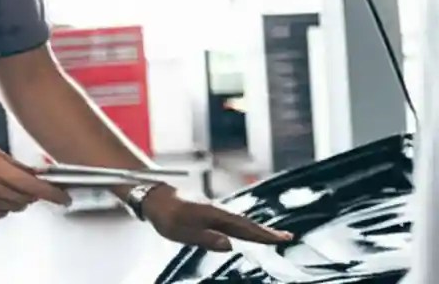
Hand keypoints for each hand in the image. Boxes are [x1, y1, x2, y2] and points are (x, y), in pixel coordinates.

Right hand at [0, 137, 71, 219]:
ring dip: (16, 200)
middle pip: (24, 200)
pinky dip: (0, 207)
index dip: (52, 193)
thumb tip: (28, 171)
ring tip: (6, 187)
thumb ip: (6, 159)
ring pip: (11, 209)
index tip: (63, 197)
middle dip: (32, 194)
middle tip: (31, 186)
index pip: (32, 185)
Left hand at [142, 185, 292, 251]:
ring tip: (271, 236)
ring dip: (255, 228)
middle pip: (245, 223)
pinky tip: (243, 230)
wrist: (151, 194)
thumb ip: (206, 239)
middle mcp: (216, 210)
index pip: (244, 227)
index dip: (264, 234)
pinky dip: (241, 225)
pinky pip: (229, 219)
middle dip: (266, 231)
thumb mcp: (181, 232)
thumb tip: (230, 245)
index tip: (284, 238)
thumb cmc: (164, 215)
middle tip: (287, 237)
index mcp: (214, 215)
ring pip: (238, 220)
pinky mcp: (205, 210)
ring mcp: (211, 209)